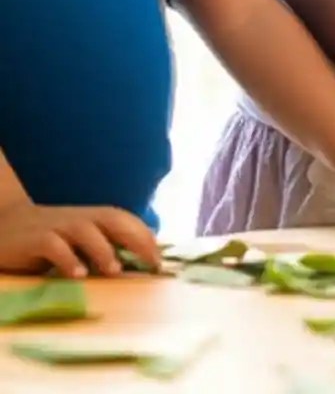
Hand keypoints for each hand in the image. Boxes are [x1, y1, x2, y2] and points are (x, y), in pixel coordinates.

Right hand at [0, 203, 160, 276]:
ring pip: (85, 230)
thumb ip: (107, 247)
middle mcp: (80, 218)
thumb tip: (143, 265)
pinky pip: (53, 245)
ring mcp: (57, 226)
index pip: (128, 221)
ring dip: (102, 249)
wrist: (4, 224)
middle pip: (114, 220)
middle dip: (136, 240)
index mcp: (96, 217)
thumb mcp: (82, 240)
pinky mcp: (35, 239)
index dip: (146, 238)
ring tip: (115, 271)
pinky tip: (78, 276)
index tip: (160, 261)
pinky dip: (67, 259)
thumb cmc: (52, 238)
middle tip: (151, 264)